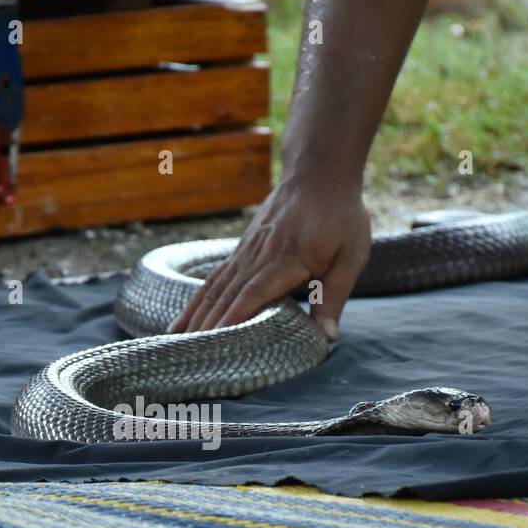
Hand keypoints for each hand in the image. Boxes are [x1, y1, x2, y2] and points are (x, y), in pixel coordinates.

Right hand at [169, 177, 371, 339]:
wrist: (318, 172)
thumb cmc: (340, 216)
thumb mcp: (350, 256)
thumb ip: (333, 297)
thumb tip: (327, 337)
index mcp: (288, 258)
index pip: (256, 291)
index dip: (237, 315)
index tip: (220, 339)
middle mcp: (260, 254)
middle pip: (228, 294)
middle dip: (209, 325)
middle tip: (193, 355)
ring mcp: (246, 251)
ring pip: (215, 287)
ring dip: (196, 315)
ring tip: (177, 342)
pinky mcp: (241, 249)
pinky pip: (214, 279)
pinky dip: (196, 301)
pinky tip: (183, 321)